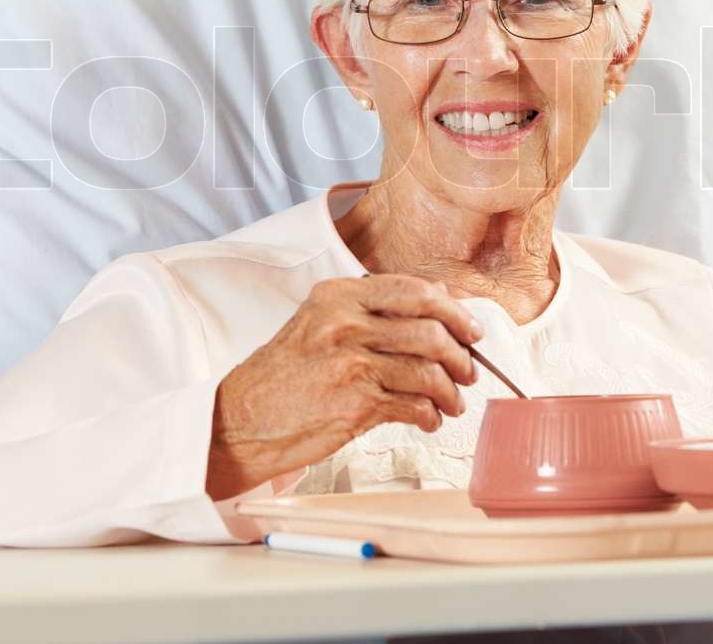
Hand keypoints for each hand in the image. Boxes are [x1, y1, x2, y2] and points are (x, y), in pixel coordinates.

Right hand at [205, 274, 482, 499]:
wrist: (242, 422)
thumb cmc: (284, 376)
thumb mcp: (321, 323)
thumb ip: (375, 307)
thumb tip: (440, 294)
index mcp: (338, 295)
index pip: (415, 291)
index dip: (454, 311)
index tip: (470, 329)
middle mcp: (346, 323)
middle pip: (431, 330)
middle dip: (462, 354)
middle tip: (469, 370)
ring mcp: (352, 363)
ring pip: (429, 371)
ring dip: (452, 391)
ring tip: (453, 402)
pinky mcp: (357, 404)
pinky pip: (415, 406)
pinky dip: (431, 415)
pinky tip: (429, 419)